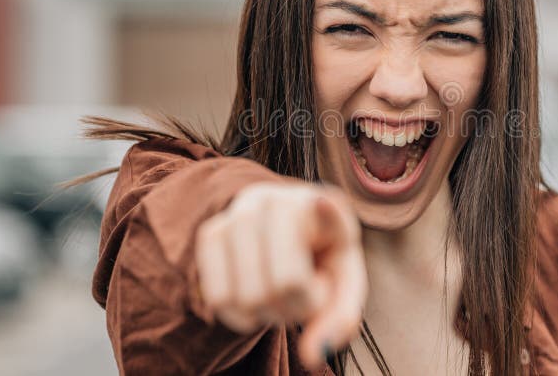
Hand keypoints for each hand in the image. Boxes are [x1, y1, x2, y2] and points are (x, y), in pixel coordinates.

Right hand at [195, 181, 366, 368]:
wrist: (289, 224)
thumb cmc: (322, 256)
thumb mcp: (345, 281)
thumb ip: (340, 319)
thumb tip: (314, 356)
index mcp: (323, 205)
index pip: (318, 234)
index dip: (321, 211)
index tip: (321, 202)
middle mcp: (277, 200)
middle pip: (281, 287)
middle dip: (296, 310)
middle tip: (305, 296)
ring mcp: (240, 211)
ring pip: (246, 297)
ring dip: (267, 314)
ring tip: (282, 293)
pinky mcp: (212, 230)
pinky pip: (217, 297)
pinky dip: (238, 315)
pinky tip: (256, 296)